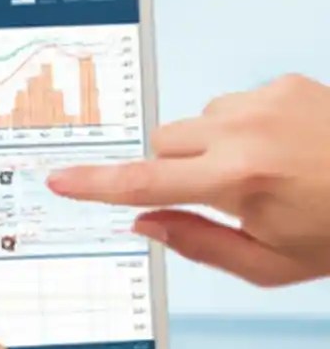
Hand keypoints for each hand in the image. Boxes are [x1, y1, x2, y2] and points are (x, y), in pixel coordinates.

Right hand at [48, 73, 329, 286]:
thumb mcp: (270, 265)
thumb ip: (196, 244)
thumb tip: (145, 224)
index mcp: (239, 181)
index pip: (143, 184)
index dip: (95, 184)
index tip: (63, 179)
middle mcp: (247, 131)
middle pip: (162, 143)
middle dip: (169, 170)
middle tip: (210, 197)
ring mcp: (267, 100)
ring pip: (194, 122)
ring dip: (205, 147)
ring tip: (256, 172)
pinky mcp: (286, 83)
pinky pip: (232, 103)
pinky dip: (240, 126)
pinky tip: (277, 148)